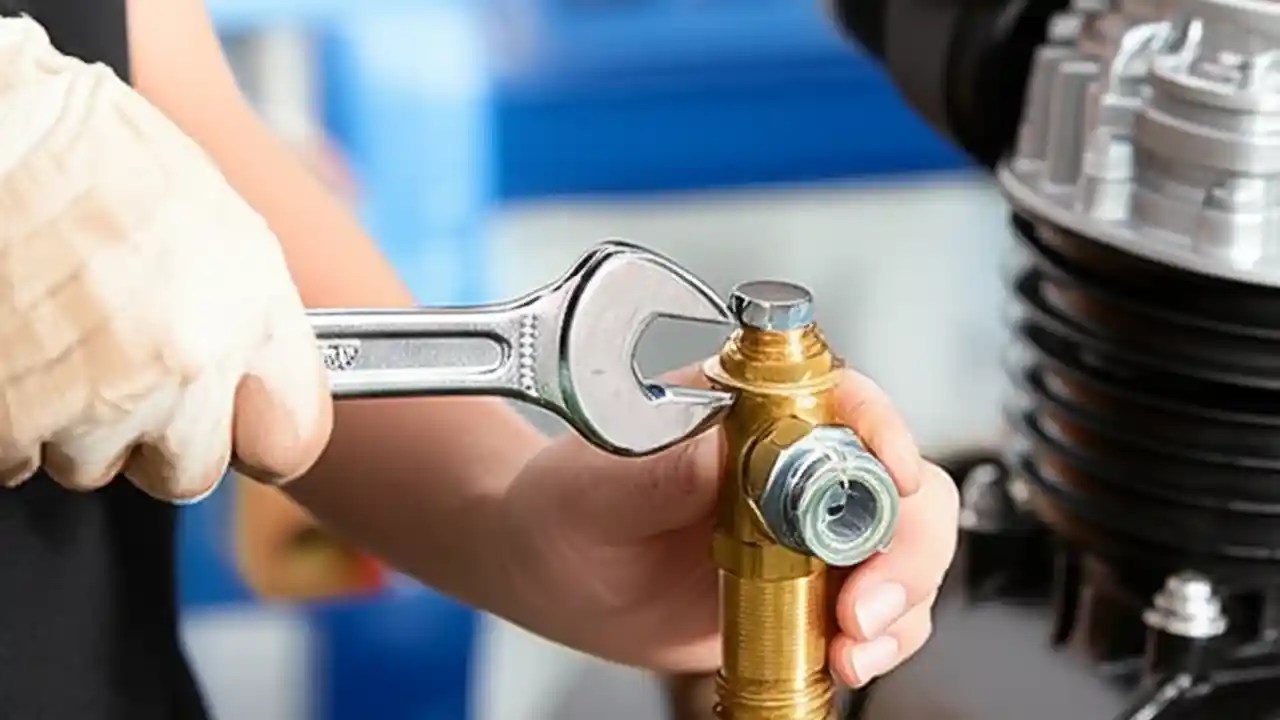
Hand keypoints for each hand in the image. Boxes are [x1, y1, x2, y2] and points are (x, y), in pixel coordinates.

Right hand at [0, 17, 330, 500]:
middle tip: (126, 363)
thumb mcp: (228, 231)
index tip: (241, 423)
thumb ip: (257, 326)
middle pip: (186, 471)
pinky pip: (17, 457)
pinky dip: (12, 416)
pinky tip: (18, 342)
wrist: (5, 129)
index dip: (260, 434)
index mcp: (246, 319)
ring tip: (62, 330)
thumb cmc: (109, 163)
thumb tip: (263, 394)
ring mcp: (93, 400)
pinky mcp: (12, 417)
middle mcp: (180, 368)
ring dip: (76, 419)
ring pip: (93, 463)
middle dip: (158, 435)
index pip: (291, 443)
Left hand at [496, 366, 958, 685]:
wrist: (560, 578)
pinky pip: (878, 611)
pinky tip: (847, 661)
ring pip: (904, 549)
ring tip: (853, 648)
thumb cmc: (572, 504)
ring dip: (901, 601)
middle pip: (899, 482)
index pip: (844, 398)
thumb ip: (660, 467)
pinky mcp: (812, 588)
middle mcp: (800, 461)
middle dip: (903, 545)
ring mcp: (813, 529)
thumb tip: (723, 457)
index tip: (889, 474)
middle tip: (863, 605)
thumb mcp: (600, 482)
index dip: (882, 429)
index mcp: (754, 406)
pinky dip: (882, 640)